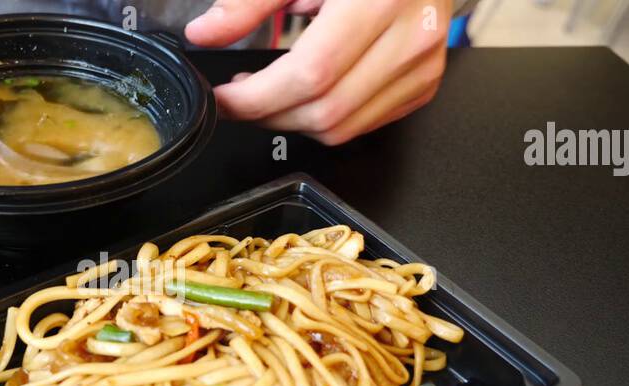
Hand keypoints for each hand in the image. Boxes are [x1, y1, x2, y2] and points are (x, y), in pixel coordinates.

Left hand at [185, 0, 451, 144]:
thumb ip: (250, 1)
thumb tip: (205, 33)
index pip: (311, 73)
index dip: (258, 97)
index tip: (224, 98)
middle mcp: (411, 37)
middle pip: (324, 111)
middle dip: (268, 115)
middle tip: (241, 97)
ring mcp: (422, 67)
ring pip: (341, 129)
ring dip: (293, 122)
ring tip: (269, 93)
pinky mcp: (424, 85)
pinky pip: (362, 124)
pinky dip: (324, 120)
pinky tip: (307, 93)